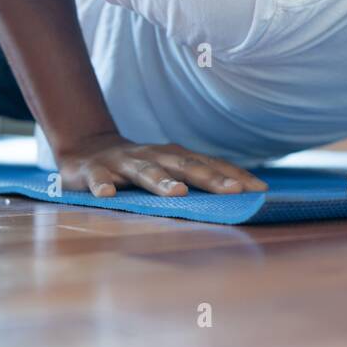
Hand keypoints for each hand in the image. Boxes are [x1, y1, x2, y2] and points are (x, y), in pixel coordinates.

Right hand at [55, 132, 268, 197]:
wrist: (86, 150)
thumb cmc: (140, 166)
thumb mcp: (170, 171)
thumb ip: (197, 182)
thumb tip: (239, 197)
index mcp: (177, 157)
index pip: (212, 165)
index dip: (235, 176)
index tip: (260, 189)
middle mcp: (155, 156)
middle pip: (186, 167)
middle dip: (211, 178)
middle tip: (233, 191)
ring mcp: (124, 162)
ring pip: (146, 172)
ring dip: (162, 182)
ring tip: (177, 193)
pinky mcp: (94, 171)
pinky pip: (98, 179)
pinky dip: (103, 186)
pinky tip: (108, 196)